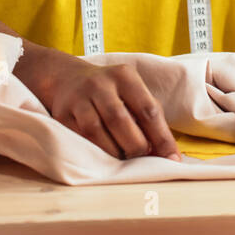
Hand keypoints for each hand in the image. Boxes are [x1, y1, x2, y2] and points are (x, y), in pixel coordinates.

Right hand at [23, 49, 180, 160]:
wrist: (68, 79)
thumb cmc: (111, 92)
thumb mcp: (132, 93)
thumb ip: (150, 118)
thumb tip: (168, 153)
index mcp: (125, 76)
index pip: (148, 109)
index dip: (162, 137)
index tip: (172, 159)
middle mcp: (100, 83)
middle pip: (121, 120)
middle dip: (136, 146)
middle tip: (143, 157)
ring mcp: (78, 98)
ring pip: (97, 131)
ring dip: (115, 151)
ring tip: (124, 157)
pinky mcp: (62, 113)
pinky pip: (80, 138)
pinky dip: (96, 151)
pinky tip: (105, 155)